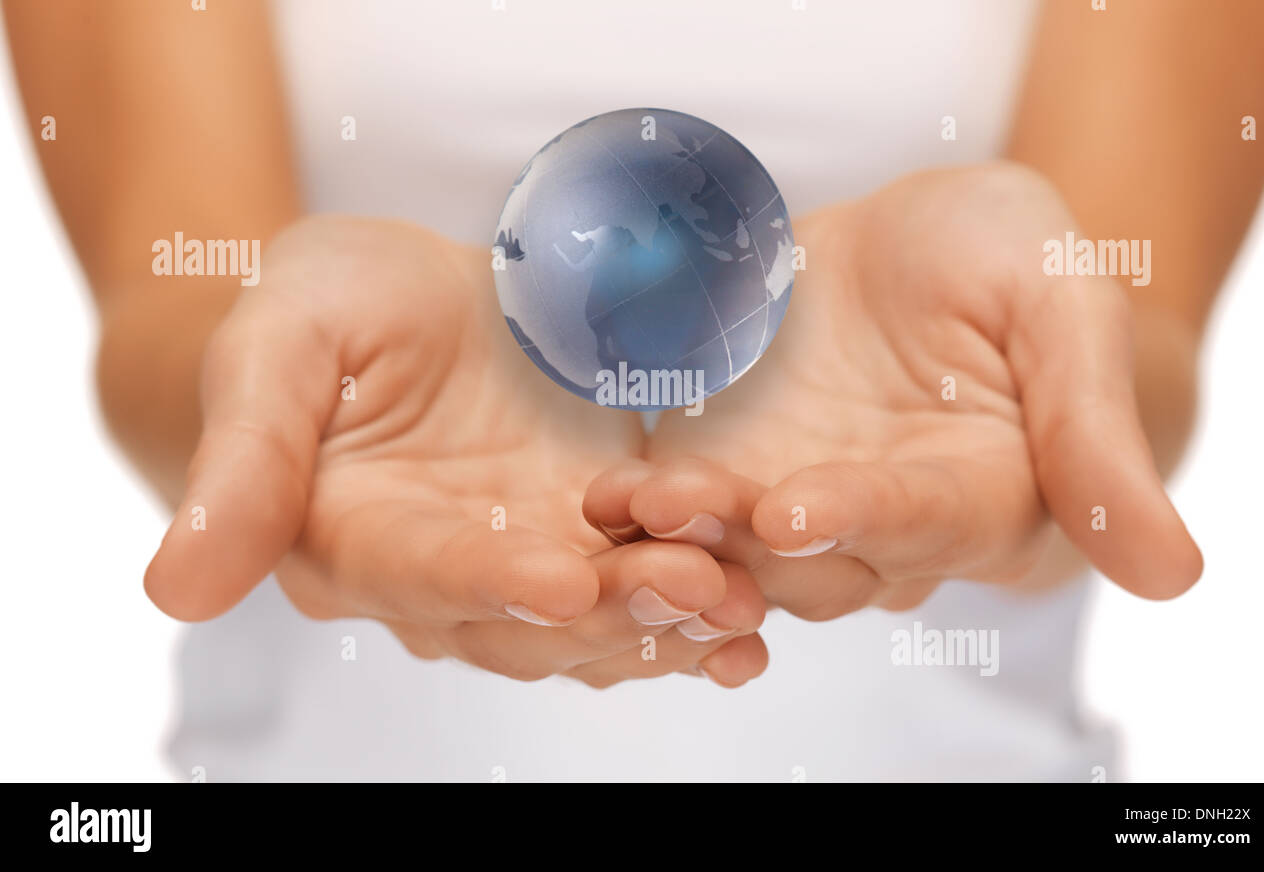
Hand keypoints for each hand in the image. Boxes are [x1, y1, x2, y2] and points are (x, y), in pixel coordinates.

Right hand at [144, 215, 767, 686]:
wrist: (394, 304)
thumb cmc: (320, 312)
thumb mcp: (277, 349)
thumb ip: (242, 463)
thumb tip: (172, 592)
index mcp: (357, 541)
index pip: (423, 575)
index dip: (488, 580)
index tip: (557, 578)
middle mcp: (447, 577)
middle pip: (531, 617)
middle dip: (612, 608)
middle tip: (690, 587)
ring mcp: (528, 558)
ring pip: (602, 616)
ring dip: (672, 615)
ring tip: (742, 606)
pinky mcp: (596, 531)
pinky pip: (649, 578)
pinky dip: (701, 596)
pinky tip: (758, 607)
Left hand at [584, 164, 1201, 619]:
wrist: (926, 244)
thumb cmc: (1011, 264)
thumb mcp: (1063, 305)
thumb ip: (1099, 429)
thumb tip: (1173, 574)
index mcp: (978, 494)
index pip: (920, 519)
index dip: (861, 515)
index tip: (798, 511)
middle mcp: (882, 522)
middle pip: (811, 556)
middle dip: (737, 541)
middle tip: (667, 512)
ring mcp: (797, 501)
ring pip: (734, 550)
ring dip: (673, 538)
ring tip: (613, 504)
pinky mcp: (730, 471)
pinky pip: (682, 510)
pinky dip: (640, 510)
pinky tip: (592, 494)